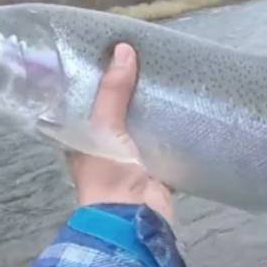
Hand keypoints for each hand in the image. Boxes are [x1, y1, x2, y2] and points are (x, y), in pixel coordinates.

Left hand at [68, 43, 173, 223]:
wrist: (134, 217)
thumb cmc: (107, 172)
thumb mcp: (104, 126)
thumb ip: (113, 91)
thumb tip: (124, 49)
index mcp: (81, 136)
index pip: (86, 99)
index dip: (96, 77)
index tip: (111, 51)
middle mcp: (104, 144)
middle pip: (117, 110)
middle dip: (129, 89)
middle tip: (146, 55)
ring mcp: (131, 156)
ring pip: (141, 124)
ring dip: (152, 106)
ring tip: (168, 72)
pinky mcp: (156, 166)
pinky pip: (165, 140)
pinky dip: (173, 126)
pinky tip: (185, 104)